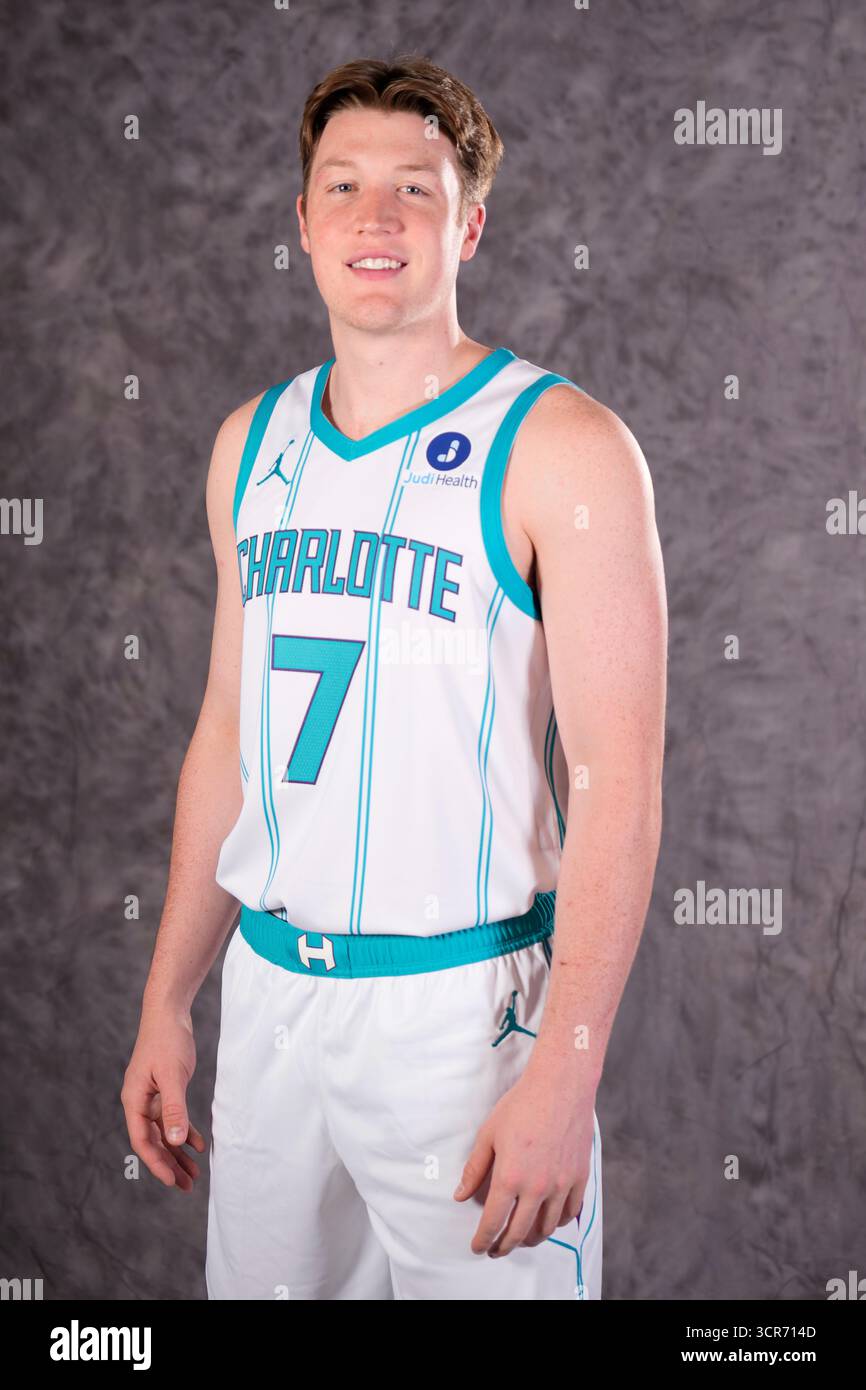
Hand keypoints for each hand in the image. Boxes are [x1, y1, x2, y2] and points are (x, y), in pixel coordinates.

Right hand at [120, 1004, 205, 1190]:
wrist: (168, 1013)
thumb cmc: (167, 1040)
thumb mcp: (173, 1076)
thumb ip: (173, 1108)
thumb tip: (175, 1142)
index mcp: (134, 1101)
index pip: (143, 1141)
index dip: (157, 1163)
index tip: (173, 1181)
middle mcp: (140, 1102)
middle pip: (154, 1141)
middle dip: (169, 1165)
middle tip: (187, 1186)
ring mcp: (151, 1097)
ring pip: (164, 1133)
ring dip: (178, 1153)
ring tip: (194, 1173)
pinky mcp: (164, 1090)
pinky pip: (173, 1118)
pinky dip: (185, 1132)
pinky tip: (198, 1145)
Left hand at [452, 1066, 593, 1256]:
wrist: (560, 1087)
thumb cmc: (521, 1106)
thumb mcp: (489, 1134)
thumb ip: (474, 1168)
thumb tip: (460, 1195)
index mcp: (510, 1177)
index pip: (493, 1222)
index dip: (483, 1239)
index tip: (478, 1247)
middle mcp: (537, 1187)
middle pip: (519, 1232)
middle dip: (504, 1246)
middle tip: (496, 1250)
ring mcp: (561, 1185)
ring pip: (546, 1228)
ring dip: (531, 1239)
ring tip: (521, 1239)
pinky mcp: (579, 1177)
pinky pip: (569, 1213)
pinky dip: (556, 1223)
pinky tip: (548, 1221)